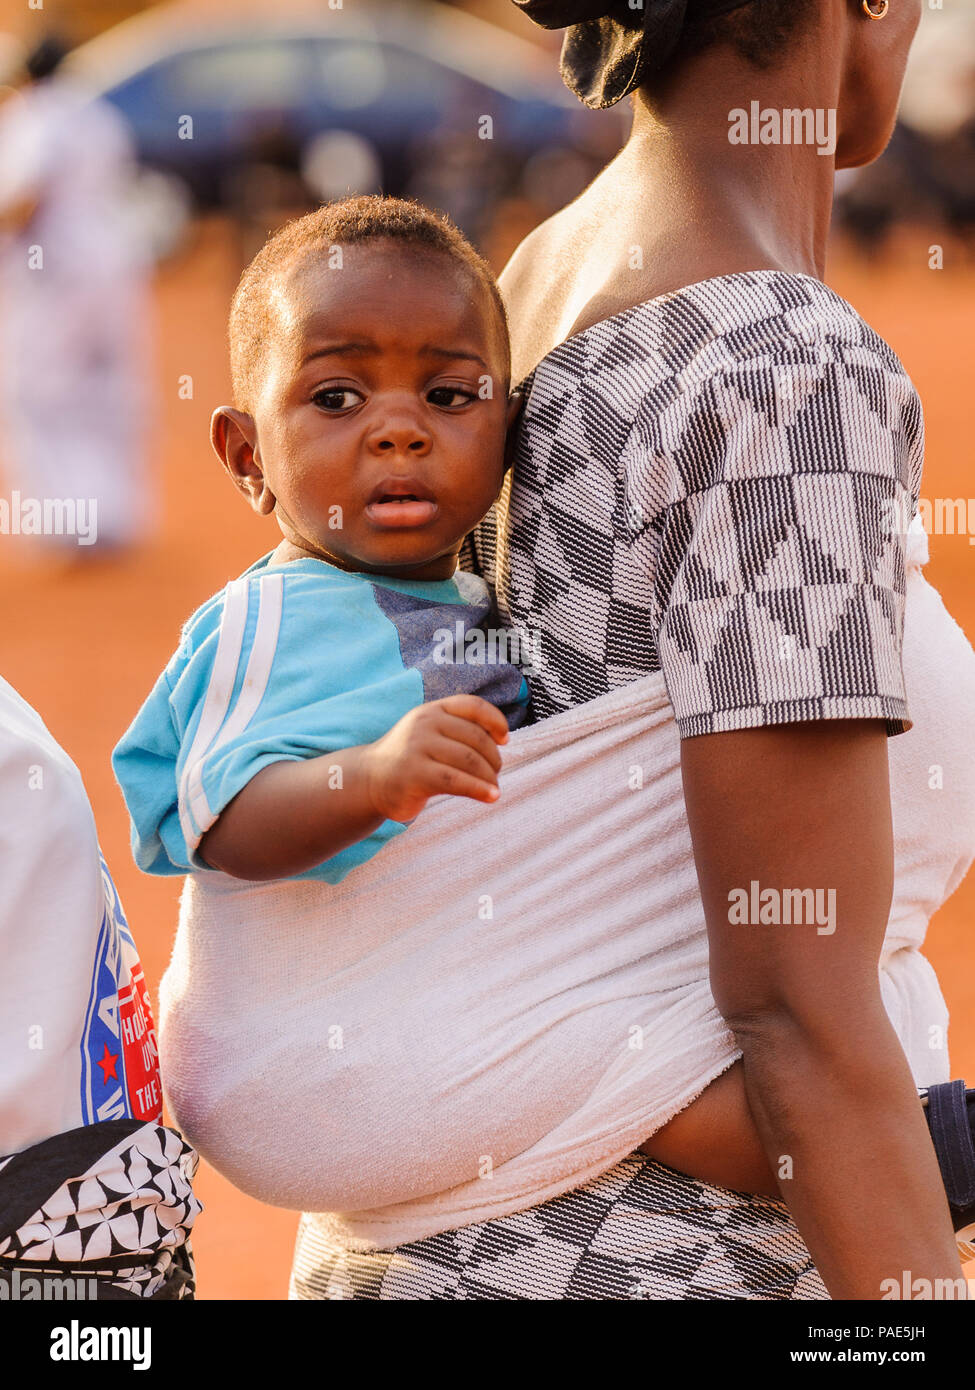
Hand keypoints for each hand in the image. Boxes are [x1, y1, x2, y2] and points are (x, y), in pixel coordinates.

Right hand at [363, 694, 508, 822]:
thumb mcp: (430, 732)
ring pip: (470, 761)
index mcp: (432, 710)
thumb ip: (459, 728)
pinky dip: (480, 790)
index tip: (505, 739)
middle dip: (493, 758)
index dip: (496, 720)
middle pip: (476, 738)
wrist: (370, 780)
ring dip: (489, 777)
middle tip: (495, 773)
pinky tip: (492, 797)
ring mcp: (418, 748)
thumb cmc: (410, 758)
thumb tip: (502, 738)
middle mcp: (424, 724)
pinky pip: (457, 781)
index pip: (473, 705)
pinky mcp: (416, 774)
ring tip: (493, 788)